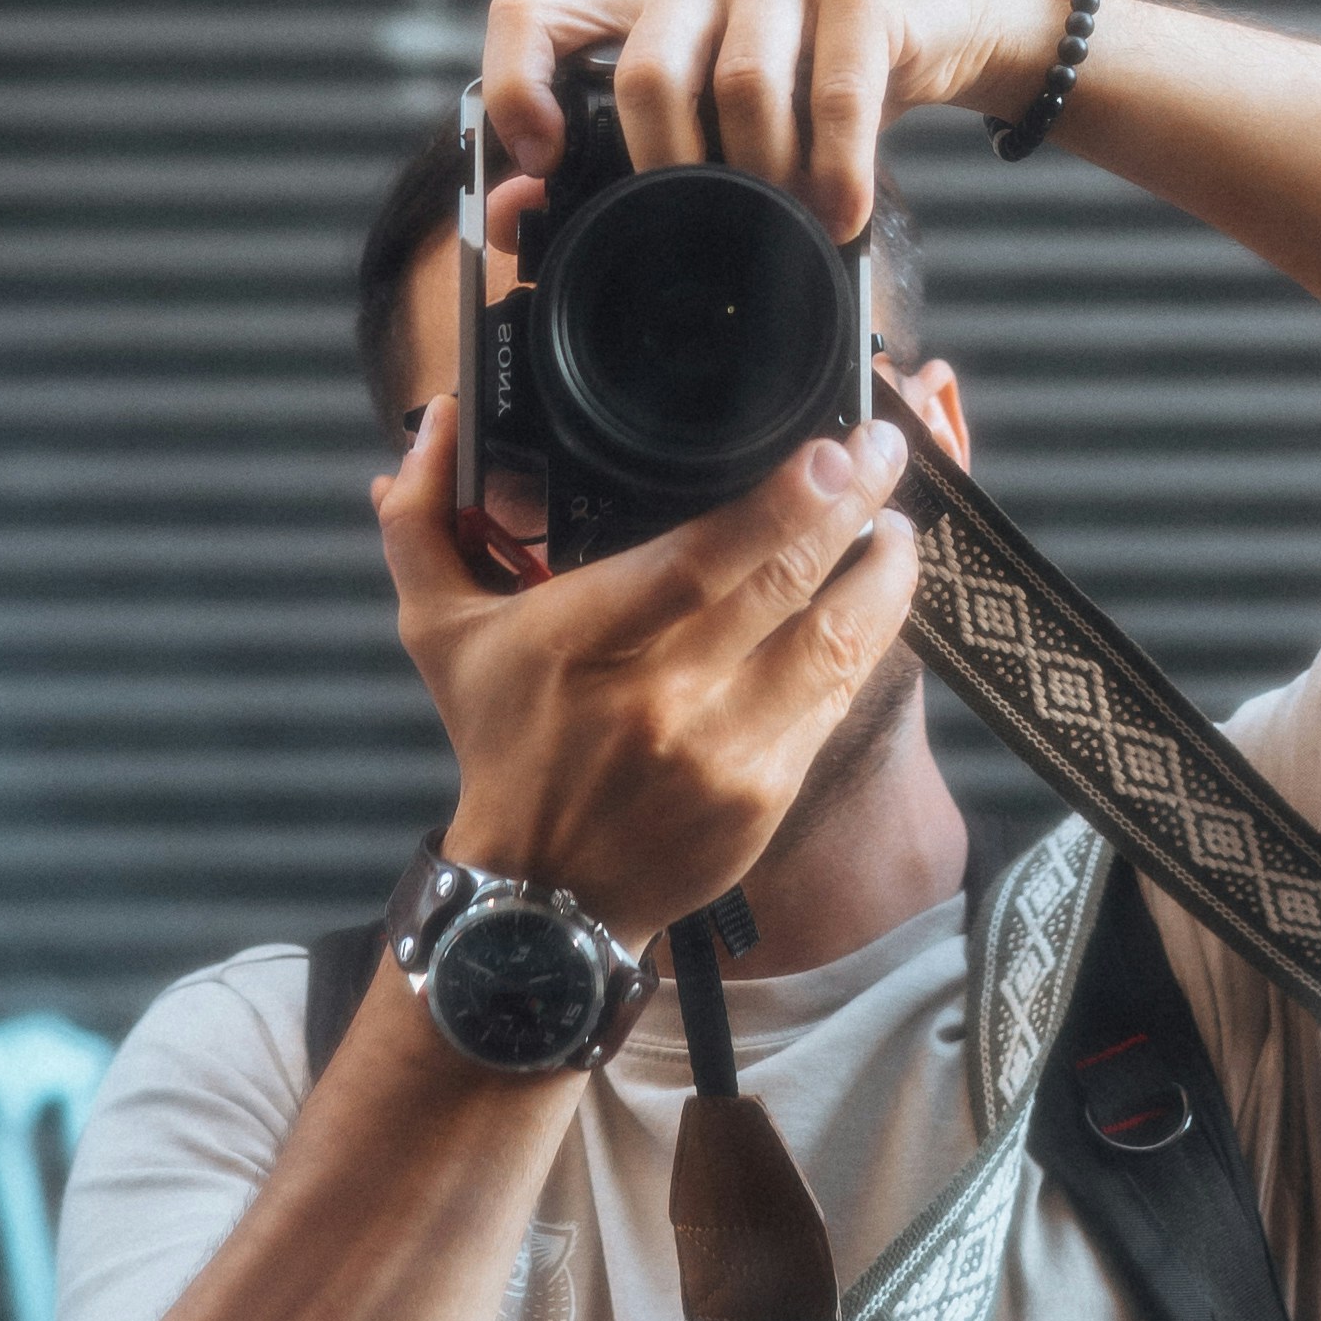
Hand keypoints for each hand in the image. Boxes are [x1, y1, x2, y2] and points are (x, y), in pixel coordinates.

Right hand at [372, 402, 917, 956]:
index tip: (829, 448)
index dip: (778, 504)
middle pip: (781, 586)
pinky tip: (878, 595)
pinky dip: (869, 639)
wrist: (542, 898)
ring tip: (896, 520)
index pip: (697, 561)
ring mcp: (722, 750)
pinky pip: (837, 699)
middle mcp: (658, 696)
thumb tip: (437, 422)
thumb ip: (424, 521)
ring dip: (882, 574)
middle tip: (882, 447)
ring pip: (833, 645)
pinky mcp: (766, 792)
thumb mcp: (439, 633)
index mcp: (581, 641)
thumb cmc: (501, 744)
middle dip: (852, 506)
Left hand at [478, 0, 1076, 241]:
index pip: (531, 14)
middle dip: (670, 171)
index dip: (517, 91)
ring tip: (786, 226)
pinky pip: (834, 96)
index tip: (545, 165)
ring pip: (740, 88)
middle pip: (646, 73)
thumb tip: (514, 217)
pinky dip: (834, 172)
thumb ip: (631, 152)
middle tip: (704, 228)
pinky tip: (839, 213)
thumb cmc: (816, 70)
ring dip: (763, 181)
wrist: (945, 18)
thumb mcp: (720, 106)